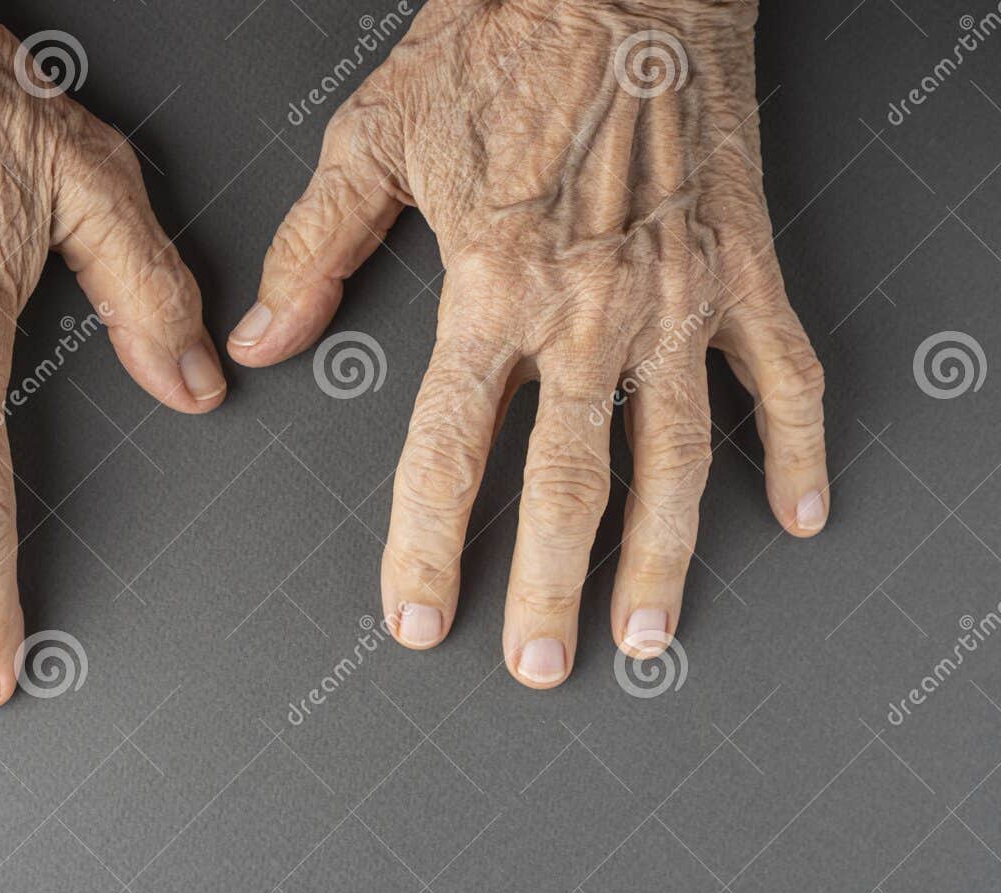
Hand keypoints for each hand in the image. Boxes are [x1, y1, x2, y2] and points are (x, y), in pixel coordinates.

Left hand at [230, 0, 826, 687]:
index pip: (449, 451)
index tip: (419, 616)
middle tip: (538, 665)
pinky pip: (784, 373)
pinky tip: (797, 513)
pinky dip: (797, 446)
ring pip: (677, 456)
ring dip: (663, 556)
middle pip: (569, 482)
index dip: (429, 546)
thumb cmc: (500, 41)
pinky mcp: (743, 266)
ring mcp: (678, 296)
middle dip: (549, 588)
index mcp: (491, 285)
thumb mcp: (376, 140)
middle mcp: (589, 309)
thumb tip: (260, 339)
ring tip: (645, 634)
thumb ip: (314, 252)